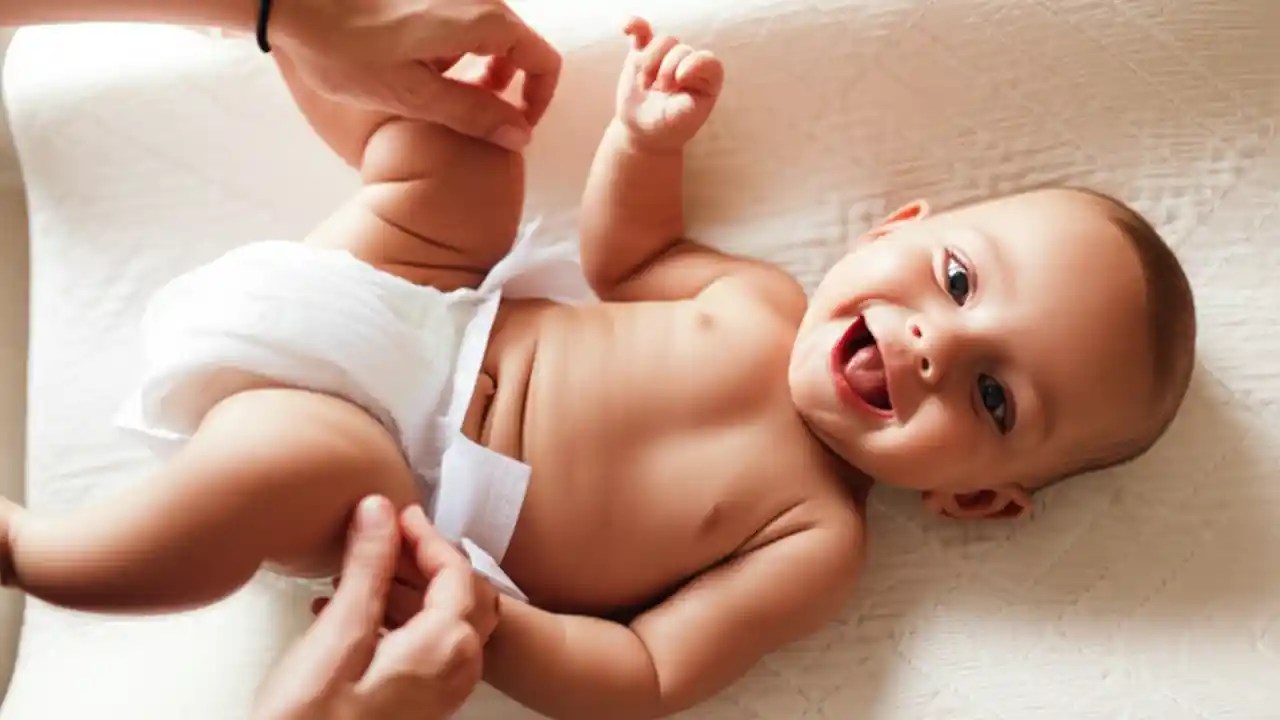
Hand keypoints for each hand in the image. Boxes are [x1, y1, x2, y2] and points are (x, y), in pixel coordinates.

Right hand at [252, 497, 482, 719]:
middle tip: (387, 535)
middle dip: (427, 558)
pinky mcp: (419, 706)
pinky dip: (403, 618)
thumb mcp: (339, 634)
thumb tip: (380, 510)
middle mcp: (457, 669)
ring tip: (364, 569)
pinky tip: (351, 613)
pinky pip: (429, 646)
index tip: (395, 512)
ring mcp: (442, 693)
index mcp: (447, 646)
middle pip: (463, 593)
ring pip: (447, 620)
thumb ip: (367, 567)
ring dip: (413, 588)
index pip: (456, 570)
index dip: (426, 534)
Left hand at [270, 0, 560, 149]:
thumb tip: (520, 137)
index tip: (513, 129)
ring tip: (437, 96)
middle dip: (505, 90)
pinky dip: (453, 52)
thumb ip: (473, 115)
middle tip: (472, 120)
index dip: (537, 102)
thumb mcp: (412, 95)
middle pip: (519, 48)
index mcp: (483, 20)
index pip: (544, 62)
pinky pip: (461, 24)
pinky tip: (415, 69)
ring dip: (477, 72)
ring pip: (489, 37)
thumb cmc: (344, 46)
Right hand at [616, 18, 723, 153]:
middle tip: (660, 92)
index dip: (693, 64)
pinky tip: (626, 28)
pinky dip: (633, 26)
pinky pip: (641, 31)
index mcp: (707, 78)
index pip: (707, 60)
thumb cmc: (669, 126)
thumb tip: (684, 81)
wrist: (644, 130)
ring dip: (650, 63)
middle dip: (667, 71)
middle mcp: (689, 62)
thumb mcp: (682, 120)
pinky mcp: (644, 53)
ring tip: (646, 86)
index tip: (680, 79)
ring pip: (662, 41)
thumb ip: (688, 104)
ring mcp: (666, 56)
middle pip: (680, 50)